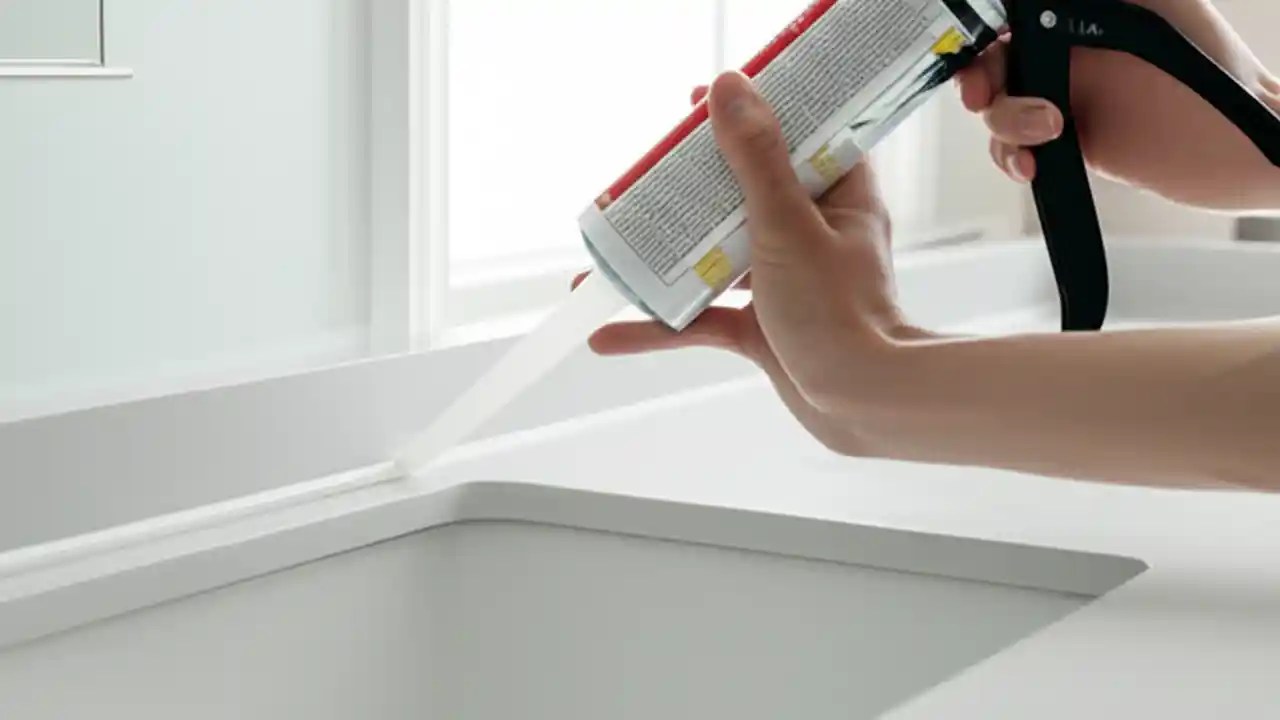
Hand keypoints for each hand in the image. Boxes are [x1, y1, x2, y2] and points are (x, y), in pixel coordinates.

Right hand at [582, 71, 911, 454]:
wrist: (862, 406)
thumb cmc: (840, 313)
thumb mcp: (788, 225)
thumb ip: (756, 159)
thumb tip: (727, 88)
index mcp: (837, 195)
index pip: (794, 136)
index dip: (750, 115)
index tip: (698, 105)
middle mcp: (811, 233)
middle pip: (740, 193)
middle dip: (687, 189)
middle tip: (642, 174)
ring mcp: (783, 281)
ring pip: (713, 256)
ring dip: (662, 258)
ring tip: (610, 253)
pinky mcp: (761, 328)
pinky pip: (702, 316)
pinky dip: (660, 324)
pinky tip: (609, 333)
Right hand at [956, 0, 1279, 209]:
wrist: (1239, 149)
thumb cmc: (1217, 71)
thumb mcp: (1159, 6)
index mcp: (1082, 11)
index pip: (1013, 16)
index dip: (984, 33)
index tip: (983, 50)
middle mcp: (1068, 50)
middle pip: (994, 61)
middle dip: (979, 80)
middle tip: (984, 97)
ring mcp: (1064, 98)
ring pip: (997, 108)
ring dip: (1005, 124)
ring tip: (1047, 133)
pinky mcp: (1066, 144)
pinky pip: (1015, 148)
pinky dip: (1012, 158)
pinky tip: (1033, 165)